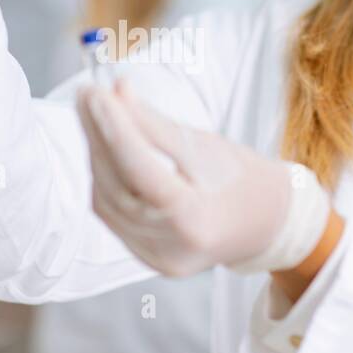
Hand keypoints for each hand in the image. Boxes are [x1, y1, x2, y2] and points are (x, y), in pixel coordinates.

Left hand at [75, 80, 331, 276]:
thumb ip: (156, 124)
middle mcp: (172, 247)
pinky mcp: (148, 260)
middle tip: (86, 95)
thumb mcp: (204, 145)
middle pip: (118, 186)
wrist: (267, 224)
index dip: (113, 129)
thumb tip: (116, 92)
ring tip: (94, 117)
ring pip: (108, 202)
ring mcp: (157, 259)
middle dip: (97, 137)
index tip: (93, 93)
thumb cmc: (241, 178)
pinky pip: (113, 217)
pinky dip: (105, 181)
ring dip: (97, 157)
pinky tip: (103, 151)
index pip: (141, 170)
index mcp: (195, 219)